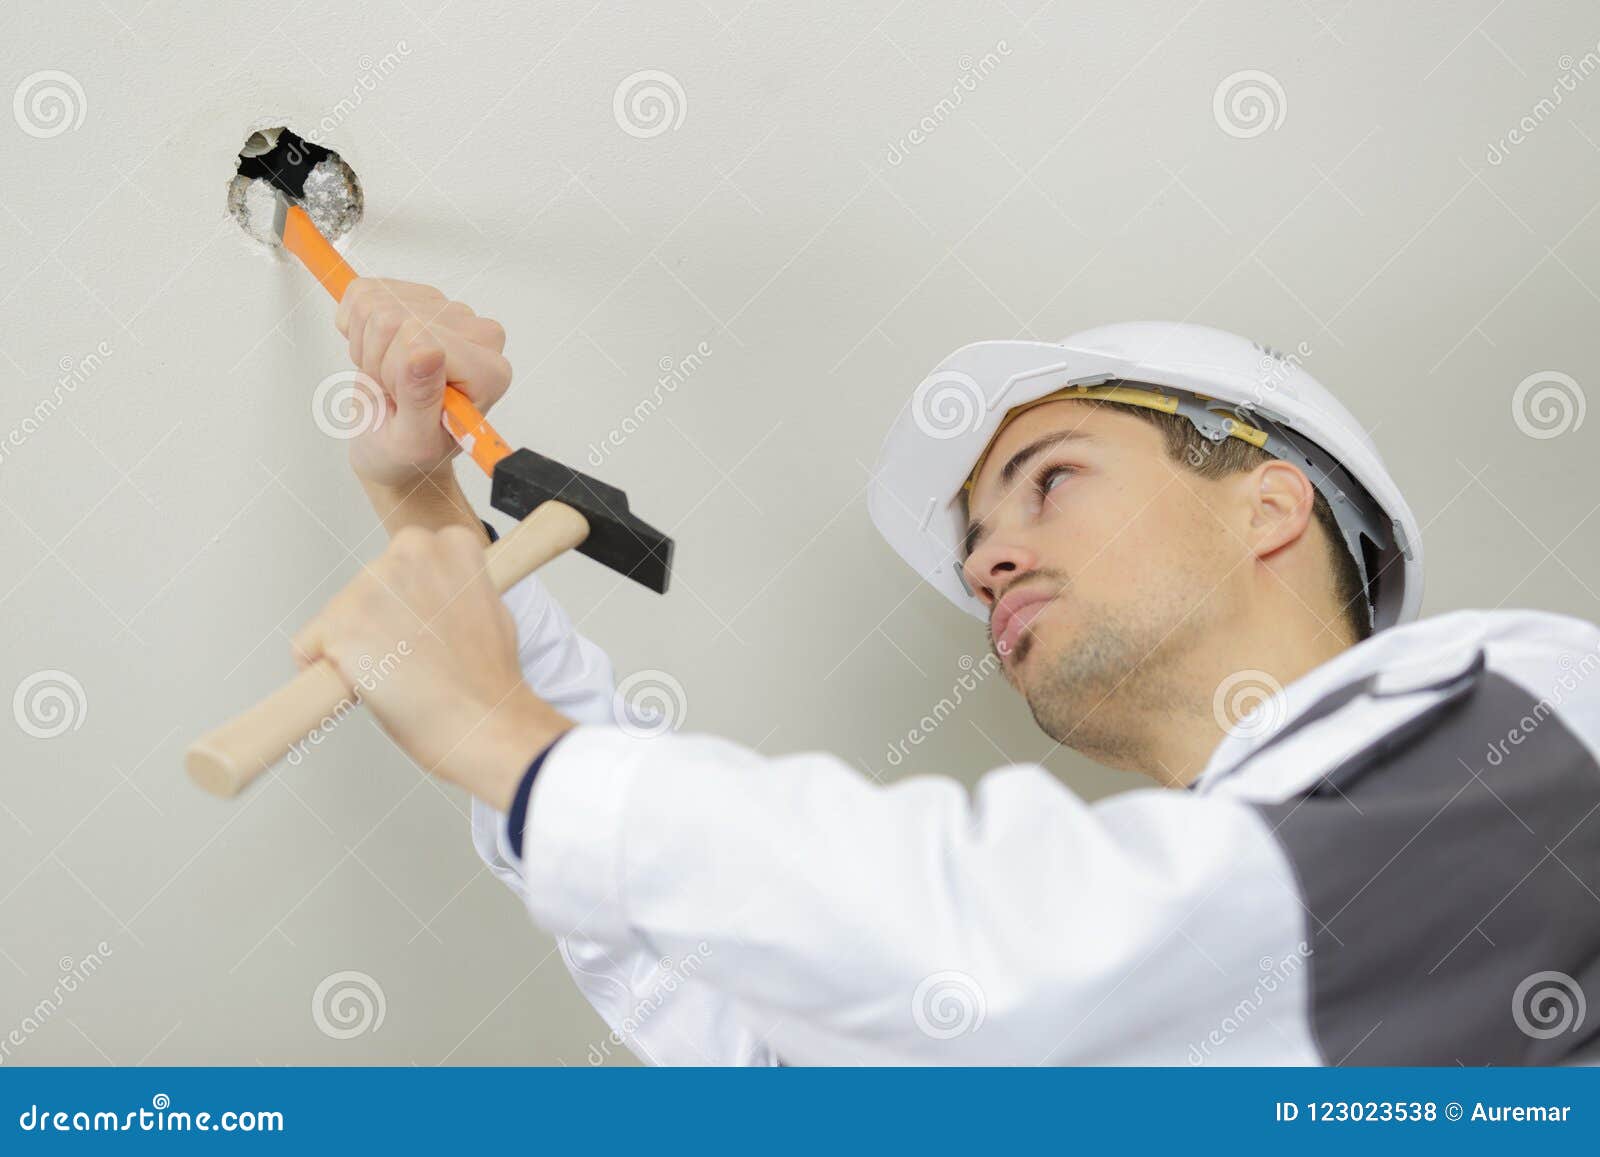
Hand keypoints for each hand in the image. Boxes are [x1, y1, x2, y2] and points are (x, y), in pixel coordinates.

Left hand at [290, 525, 573, 808]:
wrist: (483, 722)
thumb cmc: (489, 680)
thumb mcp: (492, 611)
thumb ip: (456, 590)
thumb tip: (432, 599)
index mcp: (451, 544)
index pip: (406, 562)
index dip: (411, 602)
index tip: (424, 628)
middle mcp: (409, 550)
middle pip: (368, 586)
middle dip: (379, 620)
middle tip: (411, 658)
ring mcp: (372, 585)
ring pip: (338, 617)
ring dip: (355, 645)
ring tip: (398, 675)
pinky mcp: (339, 623)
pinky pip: (308, 648)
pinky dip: (323, 670)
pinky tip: (363, 685)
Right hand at [333, 279, 511, 488]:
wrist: (392, 444)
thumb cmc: (407, 451)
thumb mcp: (414, 442)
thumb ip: (422, 399)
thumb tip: (427, 351)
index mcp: (488, 370)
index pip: (419, 338)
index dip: (394, 373)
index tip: (405, 402)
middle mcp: (477, 334)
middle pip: (395, 318)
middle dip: (380, 362)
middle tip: (394, 392)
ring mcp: (448, 310)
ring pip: (376, 303)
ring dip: (368, 347)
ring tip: (388, 377)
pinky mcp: (417, 296)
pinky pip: (363, 293)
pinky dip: (356, 328)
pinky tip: (378, 353)